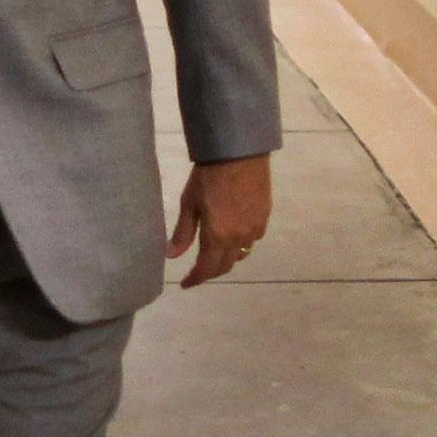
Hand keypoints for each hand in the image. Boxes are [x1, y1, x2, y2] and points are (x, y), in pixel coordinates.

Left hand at [168, 150, 272, 286]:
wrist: (239, 152)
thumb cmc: (208, 175)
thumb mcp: (189, 203)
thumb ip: (183, 232)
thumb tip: (172, 256)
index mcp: (217, 236)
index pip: (207, 269)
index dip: (196, 279)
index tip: (186, 284)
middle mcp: (239, 238)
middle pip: (225, 266)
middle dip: (210, 272)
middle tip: (198, 271)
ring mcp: (255, 228)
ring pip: (241, 254)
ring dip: (227, 258)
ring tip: (215, 254)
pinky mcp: (265, 217)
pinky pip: (253, 239)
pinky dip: (241, 243)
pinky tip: (234, 235)